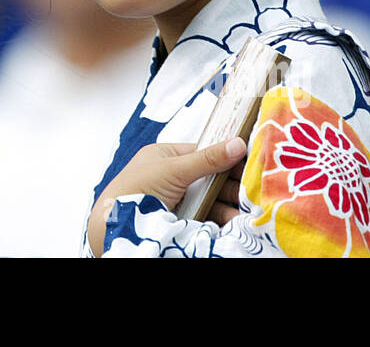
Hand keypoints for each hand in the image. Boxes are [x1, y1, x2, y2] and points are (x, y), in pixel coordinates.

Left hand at [87, 137, 247, 256]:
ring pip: (209, 198)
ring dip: (228, 204)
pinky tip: (233, 220)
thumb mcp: (174, 169)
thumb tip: (238, 143)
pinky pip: (204, 215)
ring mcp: (176, 198)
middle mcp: (172, 175)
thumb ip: (207, 159)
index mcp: (166, 156)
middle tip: (253, 189)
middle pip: (209, 178)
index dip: (226, 158)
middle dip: (230, 185)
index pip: (203, 152)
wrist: (117, 225)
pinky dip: (219, 217)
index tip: (250, 163)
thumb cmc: (138, 188)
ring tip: (247, 209)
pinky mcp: (179, 218)